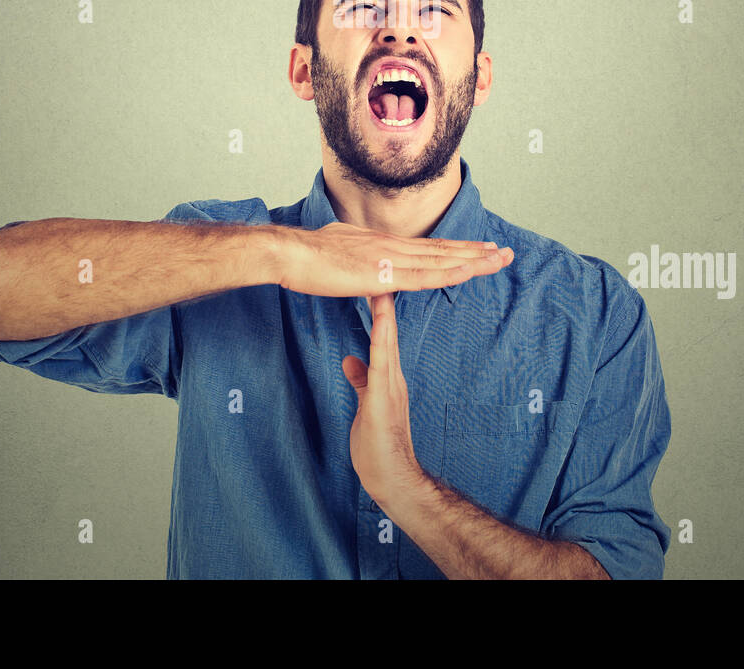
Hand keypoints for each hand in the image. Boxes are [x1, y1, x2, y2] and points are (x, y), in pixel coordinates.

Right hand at [273, 221, 511, 297]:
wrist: (290, 254)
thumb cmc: (306, 257)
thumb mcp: (340, 252)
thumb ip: (358, 259)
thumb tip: (363, 263)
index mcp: (382, 243)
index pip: (427, 247)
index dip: (455, 249)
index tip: (479, 249)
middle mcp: (392, 246)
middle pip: (442, 250)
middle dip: (475, 252)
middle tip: (504, 252)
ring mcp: (389, 258)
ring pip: (441, 260)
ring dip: (473, 260)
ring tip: (500, 259)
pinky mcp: (382, 274)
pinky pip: (423, 276)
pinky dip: (449, 273)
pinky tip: (469, 272)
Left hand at [342, 292, 423, 507]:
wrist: (392, 477)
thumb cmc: (377, 446)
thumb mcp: (365, 405)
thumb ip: (360, 381)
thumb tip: (349, 360)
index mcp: (388, 375)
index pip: (383, 334)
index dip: (380, 306)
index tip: (375, 278)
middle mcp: (393, 374)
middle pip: (388, 330)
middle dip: (386, 299)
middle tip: (385, 266)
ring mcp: (391, 385)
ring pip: (387, 341)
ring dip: (385, 313)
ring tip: (382, 285)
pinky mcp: (384, 398)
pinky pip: (382, 363)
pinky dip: (382, 341)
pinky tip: (381, 323)